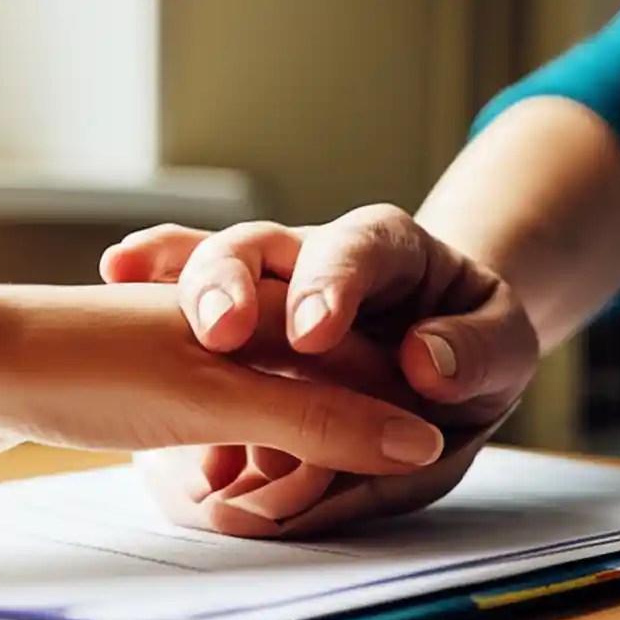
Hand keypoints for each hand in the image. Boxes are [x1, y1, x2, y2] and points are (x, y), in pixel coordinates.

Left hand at [0, 282, 443, 475]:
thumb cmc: (81, 366)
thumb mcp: (218, 396)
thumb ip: (319, 417)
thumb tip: (418, 442)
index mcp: (260, 305)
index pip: (357, 355)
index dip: (396, 408)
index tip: (419, 466)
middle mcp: (228, 319)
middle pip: (310, 381)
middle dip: (328, 443)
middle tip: (325, 502)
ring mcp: (183, 350)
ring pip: (257, 405)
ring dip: (268, 455)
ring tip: (269, 505)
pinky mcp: (141, 385)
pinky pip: (206, 420)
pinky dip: (217, 454)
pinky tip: (210, 488)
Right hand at [100, 205, 537, 534]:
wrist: (445, 350)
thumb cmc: (471, 347)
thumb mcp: (501, 354)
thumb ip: (477, 357)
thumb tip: (425, 376)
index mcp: (387, 250)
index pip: (357, 250)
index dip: (333, 286)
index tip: (312, 335)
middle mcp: (314, 257)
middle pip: (263, 244)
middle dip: (235, 280)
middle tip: (219, 329)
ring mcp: (265, 287)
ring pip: (211, 263)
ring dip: (176, 271)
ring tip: (128, 272)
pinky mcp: (233, 318)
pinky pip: (182, 291)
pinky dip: (150, 280)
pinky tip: (118, 272)